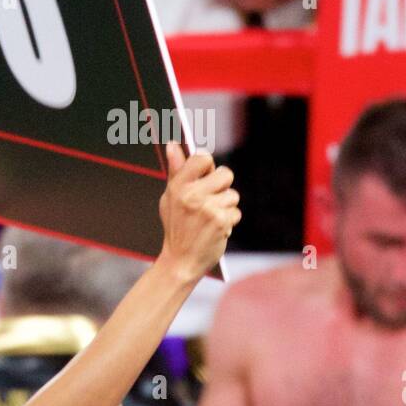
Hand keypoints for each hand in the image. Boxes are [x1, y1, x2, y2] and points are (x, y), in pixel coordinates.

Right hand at [157, 143, 239, 282]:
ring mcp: (208, 208)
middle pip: (225, 174)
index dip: (208, 166)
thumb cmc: (176, 227)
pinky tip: (216, 228)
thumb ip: (176, 171)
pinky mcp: (221, 222)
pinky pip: (236, 212)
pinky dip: (229, 220)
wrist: (180, 261)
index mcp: (178, 186)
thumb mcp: (170, 198)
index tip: (205, 175)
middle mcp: (192, 195)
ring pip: (233, 195)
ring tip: (210, 218)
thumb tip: (173, 144)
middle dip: (221, 187)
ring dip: (226, 206)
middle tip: (209, 200)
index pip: (203, 158)